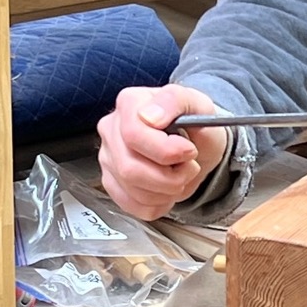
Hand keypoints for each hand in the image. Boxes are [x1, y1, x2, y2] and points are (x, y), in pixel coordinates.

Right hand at [98, 85, 229, 220]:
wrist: (197, 144)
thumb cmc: (195, 123)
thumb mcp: (196, 103)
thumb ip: (175, 101)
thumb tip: (150, 116)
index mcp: (129, 103)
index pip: (133, 134)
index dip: (167, 151)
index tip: (189, 151)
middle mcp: (112, 129)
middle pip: (129, 168)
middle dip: (169, 177)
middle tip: (189, 168)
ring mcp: (109, 157)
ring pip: (131, 189)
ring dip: (166, 191)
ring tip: (180, 176)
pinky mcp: (112, 181)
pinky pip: (131, 205)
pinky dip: (157, 204)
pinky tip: (167, 190)